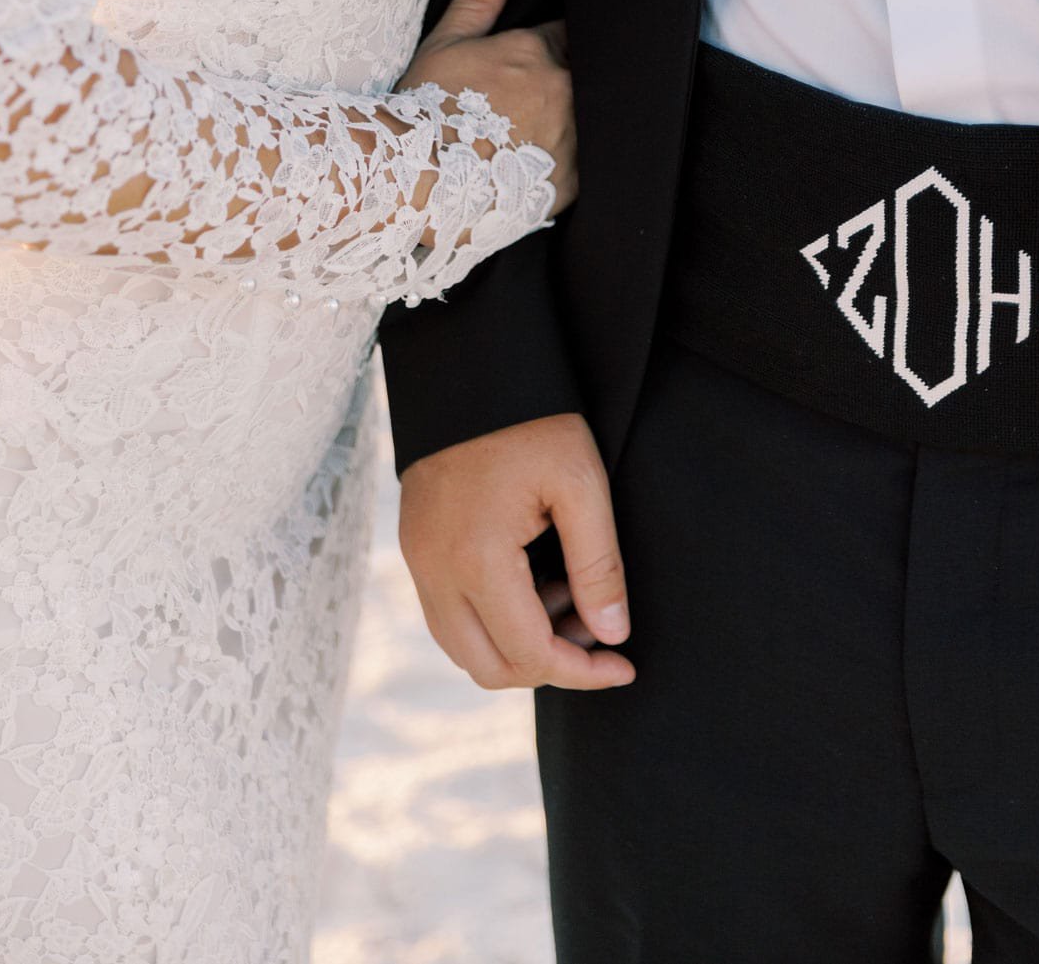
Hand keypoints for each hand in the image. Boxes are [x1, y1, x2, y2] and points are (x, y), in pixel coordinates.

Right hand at [399, 0, 576, 216]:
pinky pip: (587, 162)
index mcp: (537, 53)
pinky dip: (571, 157)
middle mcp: (564, 91)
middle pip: (584, 75)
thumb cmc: (429, 108)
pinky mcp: (571, 180)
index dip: (557, 42)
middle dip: (567, 79)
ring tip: (543, 131)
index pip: (568, 34)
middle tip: (539, 96)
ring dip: (574, 118)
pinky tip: (547, 163)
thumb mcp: (446, 45)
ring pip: (590, 117)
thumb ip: (478, 0)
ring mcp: (572, 137)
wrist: (422, 181)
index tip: (547, 51)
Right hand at [399, 412, 633, 691]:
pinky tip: (534, 579)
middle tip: (595, 630)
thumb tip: (612, 635)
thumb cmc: (532, 419)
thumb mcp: (582, 483)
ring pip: (463, 647)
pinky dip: (492, 619)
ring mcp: (416, 558)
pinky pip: (447, 613)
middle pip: (489, 668)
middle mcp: (434, 569)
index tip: (624, 664)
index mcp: (476, 558)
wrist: (472, 365)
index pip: (529, 654)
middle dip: (549, 666)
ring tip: (568, 594)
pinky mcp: (414, 543)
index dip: (583, 672)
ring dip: (518, 644)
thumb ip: (599, 565)